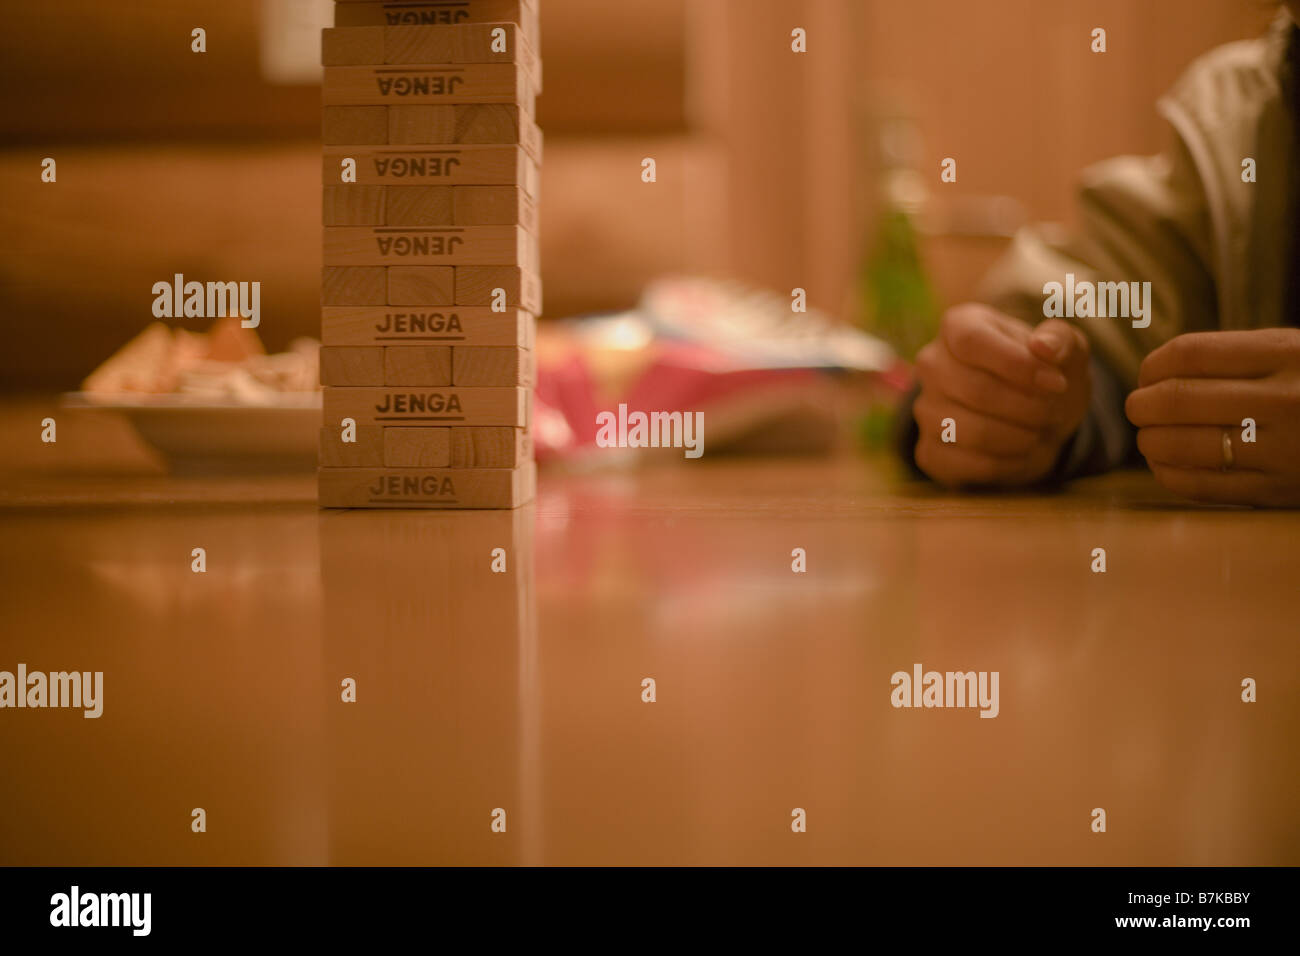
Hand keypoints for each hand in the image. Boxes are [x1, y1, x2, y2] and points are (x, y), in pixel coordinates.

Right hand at [912, 304, 1091, 487]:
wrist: (1035, 418)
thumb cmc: (1045, 375)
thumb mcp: (1066, 350)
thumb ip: (1062, 340)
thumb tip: (1043, 347)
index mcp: (958, 326)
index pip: (972, 341)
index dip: (1017, 364)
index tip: (1056, 383)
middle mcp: (932, 365)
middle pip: (974, 389)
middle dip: (1027, 407)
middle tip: (1053, 412)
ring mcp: (925, 410)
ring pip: (971, 430)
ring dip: (1020, 437)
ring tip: (1039, 431)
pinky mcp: (929, 452)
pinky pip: (965, 464)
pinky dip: (1006, 464)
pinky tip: (1022, 453)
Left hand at [1126, 328, 1299, 505]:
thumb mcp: (1296, 353)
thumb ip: (1236, 357)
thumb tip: (1156, 371)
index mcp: (1287, 353)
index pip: (1190, 353)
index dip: (1152, 365)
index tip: (1146, 374)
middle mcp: (1284, 399)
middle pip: (1177, 399)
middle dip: (1142, 404)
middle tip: (1138, 408)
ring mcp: (1283, 449)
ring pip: (1182, 445)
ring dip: (1150, 441)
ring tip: (1149, 437)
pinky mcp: (1279, 492)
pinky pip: (1201, 485)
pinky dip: (1168, 474)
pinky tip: (1164, 465)